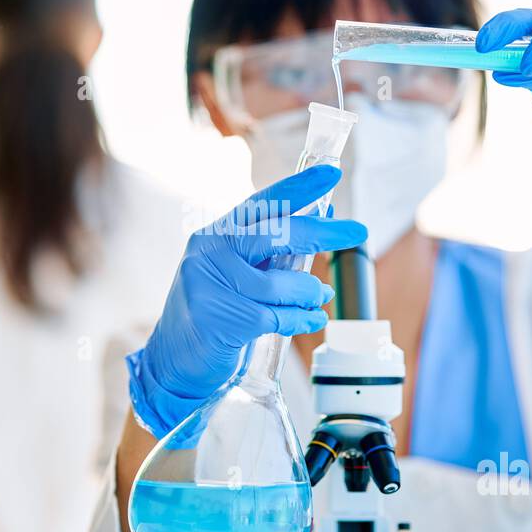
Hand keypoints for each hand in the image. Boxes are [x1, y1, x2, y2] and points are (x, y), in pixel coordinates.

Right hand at [127, 164, 366, 437]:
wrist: (174, 359)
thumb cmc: (215, 311)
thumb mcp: (236, 272)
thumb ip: (269, 251)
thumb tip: (321, 222)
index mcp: (216, 234)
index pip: (261, 203)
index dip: (299, 187)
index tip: (332, 173)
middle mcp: (209, 253)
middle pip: (275, 234)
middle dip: (322, 233)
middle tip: (357, 232)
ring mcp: (211, 286)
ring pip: (279, 284)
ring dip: (309, 292)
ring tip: (320, 297)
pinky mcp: (219, 320)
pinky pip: (275, 317)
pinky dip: (300, 319)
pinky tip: (311, 320)